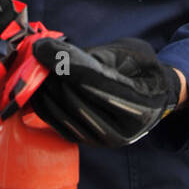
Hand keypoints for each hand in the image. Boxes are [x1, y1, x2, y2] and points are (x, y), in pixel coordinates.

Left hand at [29, 36, 180, 146]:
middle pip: (76, 100)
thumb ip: (97, 56)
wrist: (154, 98)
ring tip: (34, 66)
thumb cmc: (143, 70)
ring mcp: (103, 140)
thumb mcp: (130, 53)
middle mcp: (123, 130)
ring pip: (65, 113)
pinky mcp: (87, 142)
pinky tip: (36, 87)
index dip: (66, 62)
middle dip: (52, 74)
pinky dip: (43, 105)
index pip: (95, 82)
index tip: (43, 46)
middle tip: (36, 52)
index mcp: (140, 105)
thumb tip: (58, 52)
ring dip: (45, 88)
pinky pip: (58, 124)